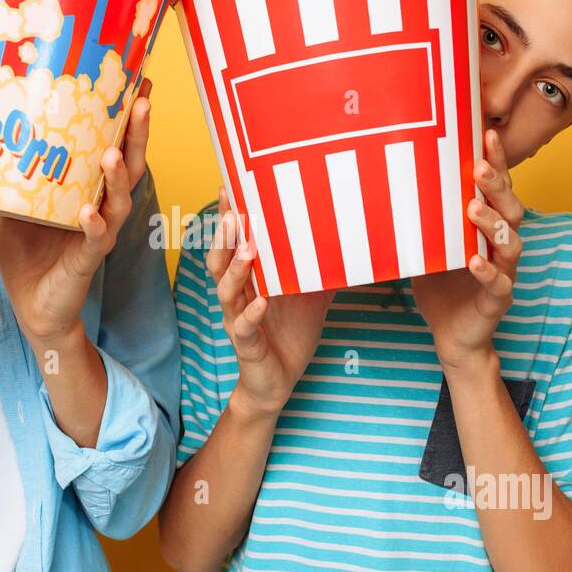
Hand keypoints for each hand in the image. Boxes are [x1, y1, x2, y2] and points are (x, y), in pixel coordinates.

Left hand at [0, 78, 152, 348]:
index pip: (114, 146)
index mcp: (89, 189)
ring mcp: (98, 235)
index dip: (126, 118)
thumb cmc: (29, 254)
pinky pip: (95, 241)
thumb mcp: (16, 204)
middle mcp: (101, 207)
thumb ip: (16, 172)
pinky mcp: (86, 261)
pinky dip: (94, 225)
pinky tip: (89, 212)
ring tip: (111, 153)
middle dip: (136, 134)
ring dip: (118, 176)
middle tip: (141, 102)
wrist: (31, 306)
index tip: (137, 82)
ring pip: (118, 201)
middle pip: (129, 165)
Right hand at [206, 186, 333, 418]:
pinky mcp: (246, 346)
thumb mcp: (311, 297)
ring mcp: (237, 321)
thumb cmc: (289, 335)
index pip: (232, 244)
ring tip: (248, 251)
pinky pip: (244, 328)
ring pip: (226, 291)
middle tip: (232, 212)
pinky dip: (252, 314)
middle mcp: (236, 297)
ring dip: (236, 270)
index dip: (228, 219)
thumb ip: (321, 270)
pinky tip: (261, 302)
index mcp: (247, 281)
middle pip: (219, 261)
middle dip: (224, 237)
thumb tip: (352, 243)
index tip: (230, 188)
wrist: (277, 383)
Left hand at [410, 128, 524, 369]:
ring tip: (472, 209)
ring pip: (510, 243)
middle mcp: (500, 246)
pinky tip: (474, 261)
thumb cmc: (441, 287)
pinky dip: (488, 272)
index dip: (496, 162)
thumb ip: (418, 218)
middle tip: (478, 168)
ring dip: (492, 224)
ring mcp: (503, 273)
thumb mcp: (425, 246)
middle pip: (510, 209)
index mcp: (486, 228)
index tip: (486, 134)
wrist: (452, 336)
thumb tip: (381, 181)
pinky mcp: (498, 301)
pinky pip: (499, 285)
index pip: (497, 189)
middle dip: (496, 186)